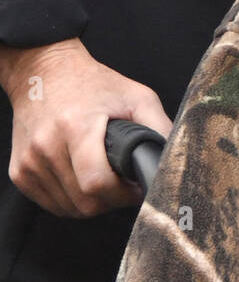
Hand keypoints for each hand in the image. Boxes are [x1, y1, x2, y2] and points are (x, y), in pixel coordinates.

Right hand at [0, 37, 171, 215]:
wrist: (42, 72)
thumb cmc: (93, 84)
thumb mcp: (137, 97)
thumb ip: (160, 128)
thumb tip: (176, 160)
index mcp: (75, 126)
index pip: (97, 184)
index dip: (124, 194)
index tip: (135, 186)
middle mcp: (46, 145)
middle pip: (86, 203)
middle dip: (112, 200)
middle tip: (122, 183)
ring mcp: (29, 161)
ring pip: (70, 208)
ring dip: (92, 202)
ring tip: (103, 178)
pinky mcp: (19, 171)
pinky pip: (51, 205)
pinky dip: (71, 200)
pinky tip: (82, 180)